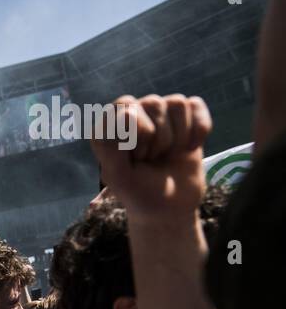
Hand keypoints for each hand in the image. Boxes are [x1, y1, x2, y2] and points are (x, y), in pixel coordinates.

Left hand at [92, 94, 209, 220]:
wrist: (169, 206)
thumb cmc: (138, 190)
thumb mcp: (118, 176)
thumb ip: (111, 146)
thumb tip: (127, 113)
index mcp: (109, 126)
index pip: (125, 107)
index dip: (135, 135)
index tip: (136, 159)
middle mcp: (132, 113)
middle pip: (153, 102)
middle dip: (159, 138)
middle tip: (152, 158)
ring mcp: (159, 113)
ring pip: (176, 103)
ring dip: (177, 137)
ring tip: (167, 154)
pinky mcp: (185, 116)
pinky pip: (195, 105)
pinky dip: (198, 130)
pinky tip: (188, 148)